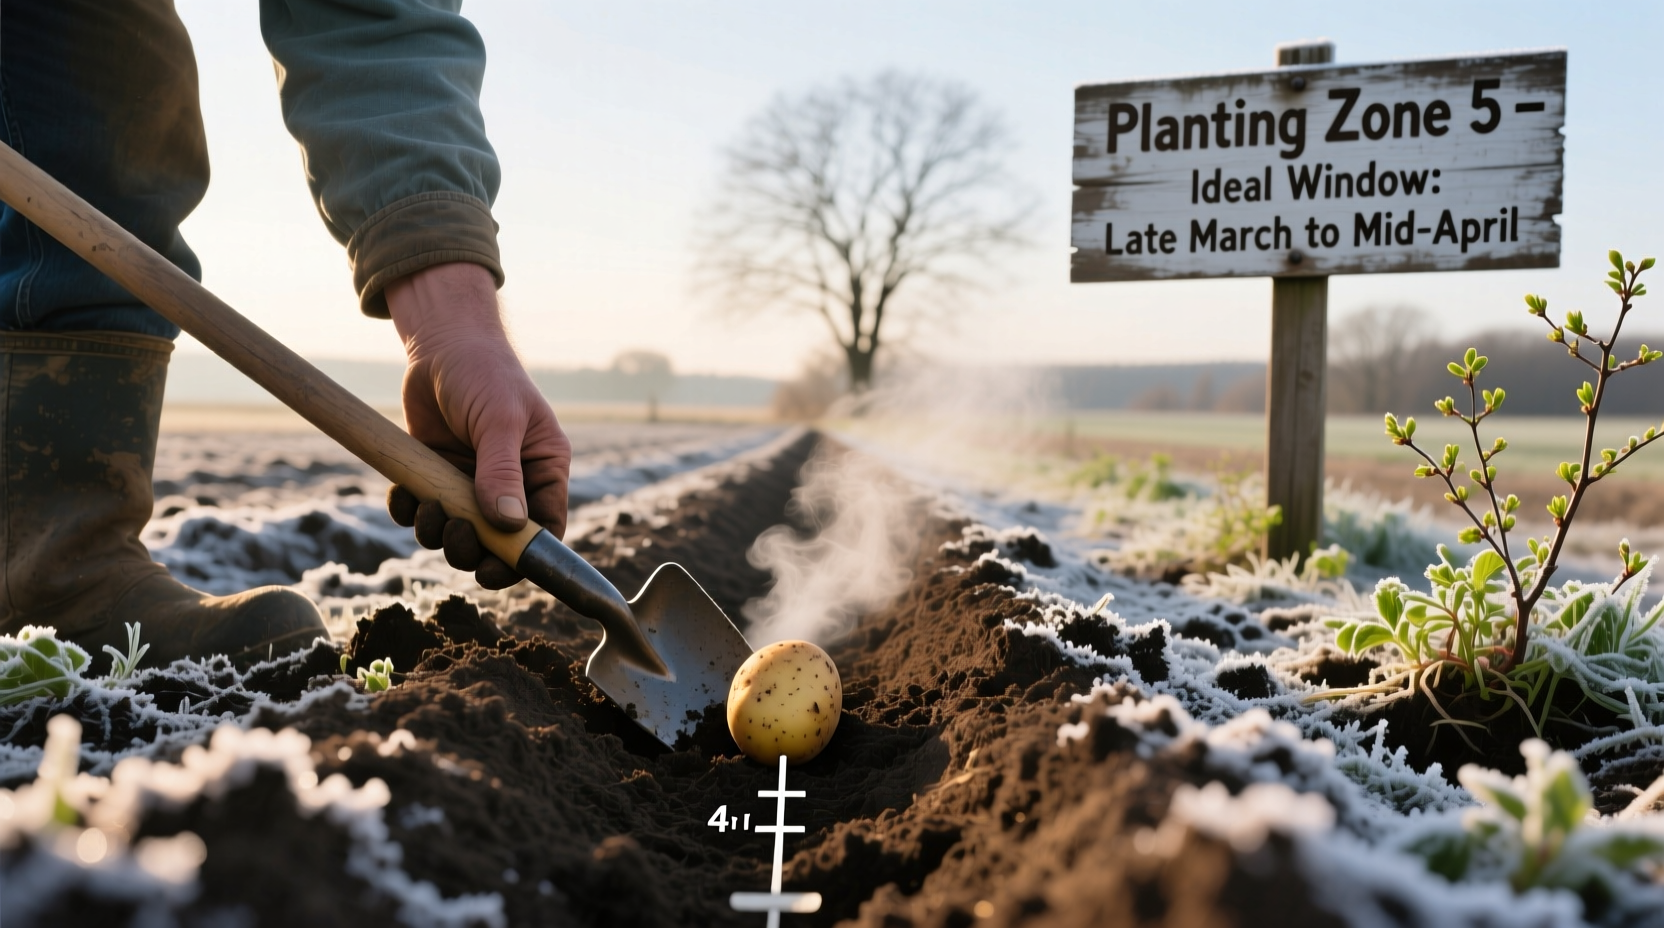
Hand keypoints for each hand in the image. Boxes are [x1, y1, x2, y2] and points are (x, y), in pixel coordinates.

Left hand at [383, 262, 570, 588]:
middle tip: (454, 533)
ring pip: (456, 533)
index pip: (545, 530)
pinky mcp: (433, 475)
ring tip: (428, 506)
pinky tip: (406, 492)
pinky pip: (420, 512)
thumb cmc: (485, 372)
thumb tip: (509, 526)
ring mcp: (469, 481)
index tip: (494, 571)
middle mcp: (510, 483)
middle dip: (473, 548)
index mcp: (542, 470)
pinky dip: (409, 511)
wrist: (440, 341)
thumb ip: (503, 472)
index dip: (524, 559)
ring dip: (437, 531)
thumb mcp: (500, 419)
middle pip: (497, 542)